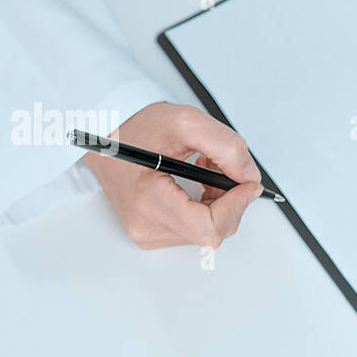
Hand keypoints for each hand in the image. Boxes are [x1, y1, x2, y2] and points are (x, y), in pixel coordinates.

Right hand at [83, 103, 264, 249]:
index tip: (247, 184)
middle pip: (213, 231)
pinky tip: (199, 183)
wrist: (106, 135)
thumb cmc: (136, 128)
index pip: (209, 229)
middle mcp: (147, 226)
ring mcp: (148, 233)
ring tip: (206, 169)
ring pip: (209, 230)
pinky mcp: (153, 233)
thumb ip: (226, 147)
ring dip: (220, 201)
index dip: (236, 207)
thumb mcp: (186, 122)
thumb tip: (249, 176)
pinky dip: (208, 207)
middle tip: (224, 167)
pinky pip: (196, 228)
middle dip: (229, 199)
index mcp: (149, 202)